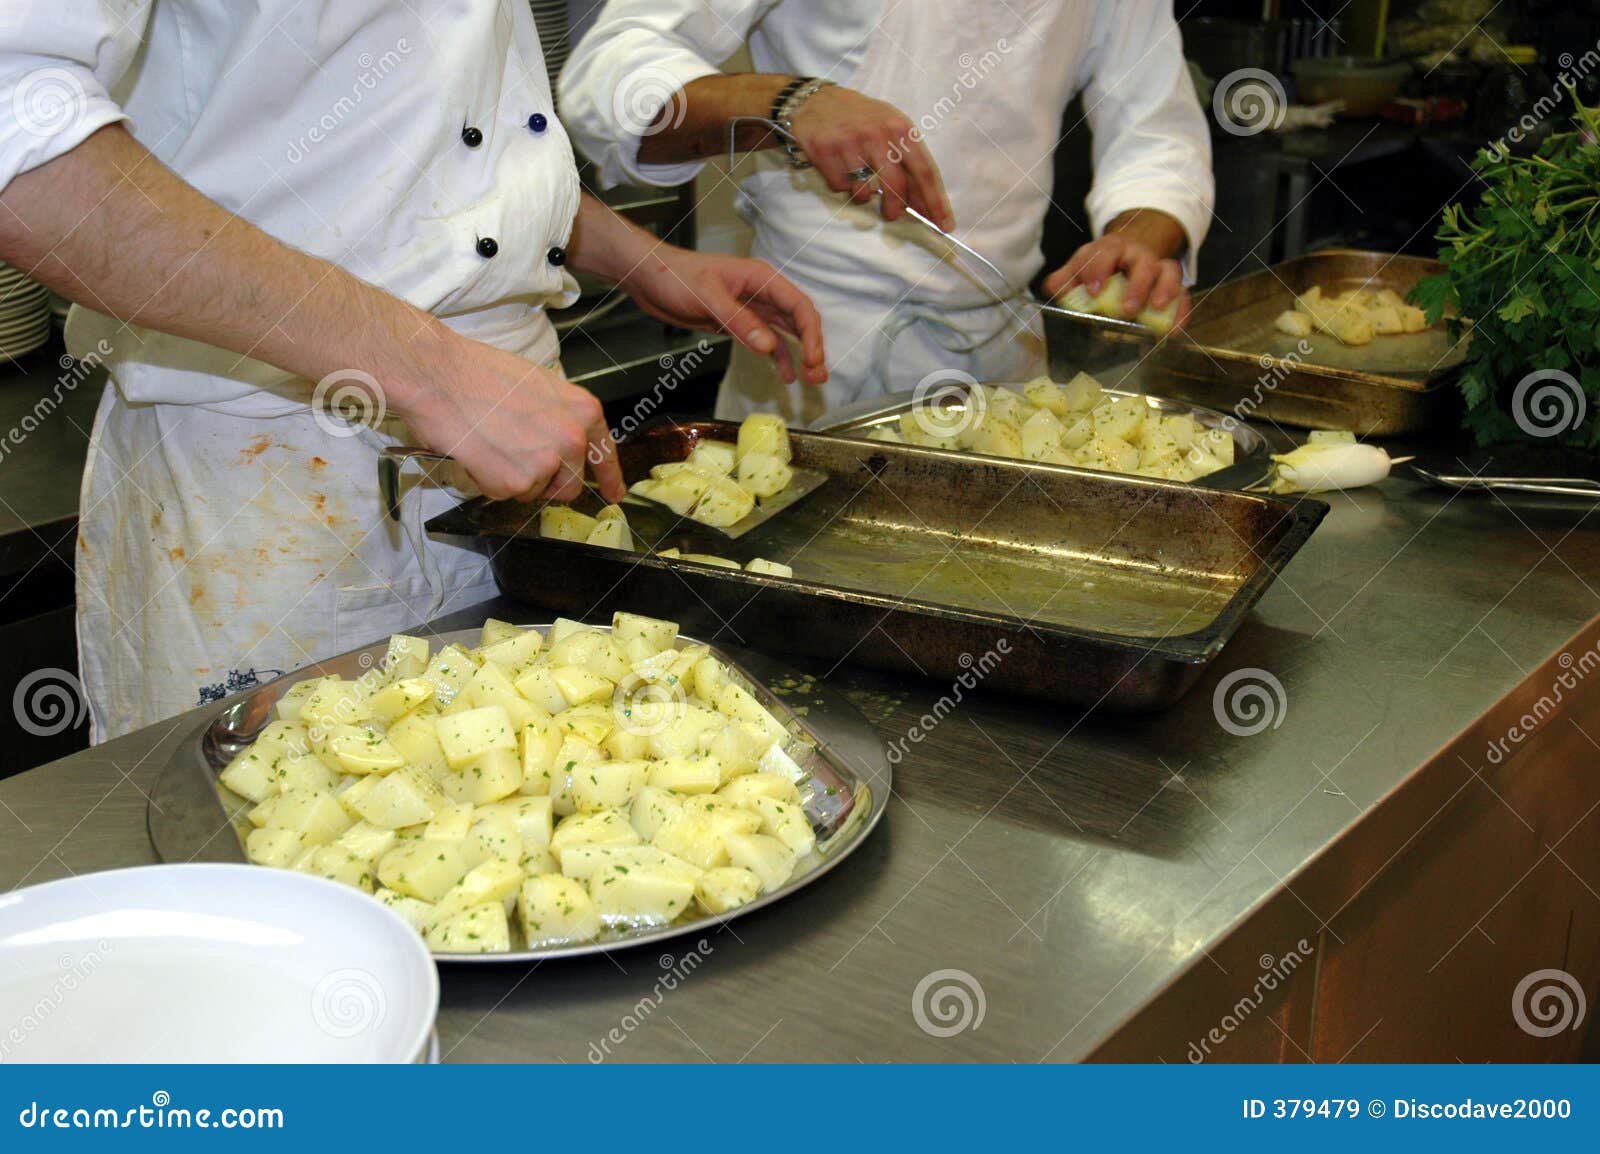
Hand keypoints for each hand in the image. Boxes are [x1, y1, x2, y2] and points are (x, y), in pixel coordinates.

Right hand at [391, 324, 624, 503]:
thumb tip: (563, 441)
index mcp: (582, 411)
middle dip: (548, 481)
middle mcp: (572, 440)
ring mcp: (545, 463)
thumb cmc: (480, 373)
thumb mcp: (540, 386)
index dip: (610, 477)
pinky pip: (506, 494)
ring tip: (493, 444)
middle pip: (570, 485)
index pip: (605, 454)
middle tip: (519, 459)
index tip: (614, 493)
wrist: (440, 376)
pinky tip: (479, 452)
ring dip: (516, 479)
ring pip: (536, 492)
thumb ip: (560, 417)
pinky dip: (490, 481)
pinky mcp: (515, 482)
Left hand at [621, 247, 827, 385]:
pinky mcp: (739, 323)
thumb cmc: (674, 275)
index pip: (798, 306)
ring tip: (811, 380)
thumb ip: (738, 320)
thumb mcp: (706, 296)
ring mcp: (751, 309)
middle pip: (799, 320)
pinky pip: (766, 341)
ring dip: (801, 354)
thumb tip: (769, 347)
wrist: (649, 277)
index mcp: (761, 278)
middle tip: (818, 376)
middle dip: (813, 347)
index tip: (814, 360)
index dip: (811, 334)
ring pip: (786, 333)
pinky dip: (779, 358)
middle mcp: (762, 293)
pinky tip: (787, 376)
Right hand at [789, 85, 953, 230]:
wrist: (817, 100)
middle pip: (896, 186)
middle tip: (892, 215)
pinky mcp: (826, 150)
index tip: (944, 225)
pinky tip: (839, 167)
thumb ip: (907, 162)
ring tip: (858, 178)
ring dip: (862, 194)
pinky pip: (840, 186)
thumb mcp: (890, 128)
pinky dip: (841, 184)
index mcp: (901, 128)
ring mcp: (851, 142)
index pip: (924, 171)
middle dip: (895, 208)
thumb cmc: (862, 119)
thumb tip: (922, 205)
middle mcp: (878, 133)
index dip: (935, 202)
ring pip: (864, 191)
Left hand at [1042, 225, 1190, 330]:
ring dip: (1164, 291)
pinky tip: (1174, 331)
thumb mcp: (1079, 268)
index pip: (1106, 251)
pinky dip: (1180, 312)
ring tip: (1155, 310)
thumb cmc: (1100, 265)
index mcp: (1111, 248)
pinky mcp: (1172, 286)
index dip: (1099, 268)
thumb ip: (1064, 280)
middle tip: (1127, 309)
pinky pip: (1182, 295)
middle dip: (1137, 285)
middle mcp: (1138, 255)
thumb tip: (1054, 290)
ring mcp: (1158, 268)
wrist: (1128, 252)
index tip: (1093, 290)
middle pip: (1143, 262)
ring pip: (1169, 271)